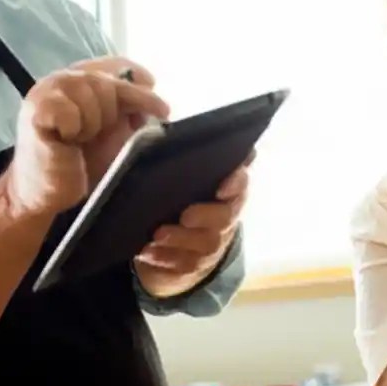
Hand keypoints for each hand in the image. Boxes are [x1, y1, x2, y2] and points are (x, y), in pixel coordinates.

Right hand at [4, 57, 169, 219]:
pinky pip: (71, 113)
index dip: (139, 82)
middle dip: (111, 113)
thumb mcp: (115, 135)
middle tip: (92, 136)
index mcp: (83, 80)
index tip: (161, 107)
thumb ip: (130, 111)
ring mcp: (47, 89)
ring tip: (76, 140)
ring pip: (91, 95)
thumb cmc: (81, 164)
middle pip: (108, 82)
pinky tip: (63, 141)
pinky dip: (73, 129)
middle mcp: (64, 78)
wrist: (45, 194)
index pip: (118, 66)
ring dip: (90, 124)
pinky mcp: (36, 108)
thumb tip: (153, 95)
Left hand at [134, 150, 253, 297]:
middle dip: (206, 216)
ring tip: (157, 234)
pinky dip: (164, 260)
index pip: (240, 183)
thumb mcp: (181, 175)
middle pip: (225, 219)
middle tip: (184, 215)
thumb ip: (181, 153)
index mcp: (227, 191)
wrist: (175, 243)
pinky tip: (146, 251)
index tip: (222, 184)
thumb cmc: (178, 198)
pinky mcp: (191, 268)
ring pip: (204, 246)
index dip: (236, 182)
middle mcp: (224, 219)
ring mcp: (210, 246)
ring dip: (180, 241)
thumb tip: (157, 117)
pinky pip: (182, 268)